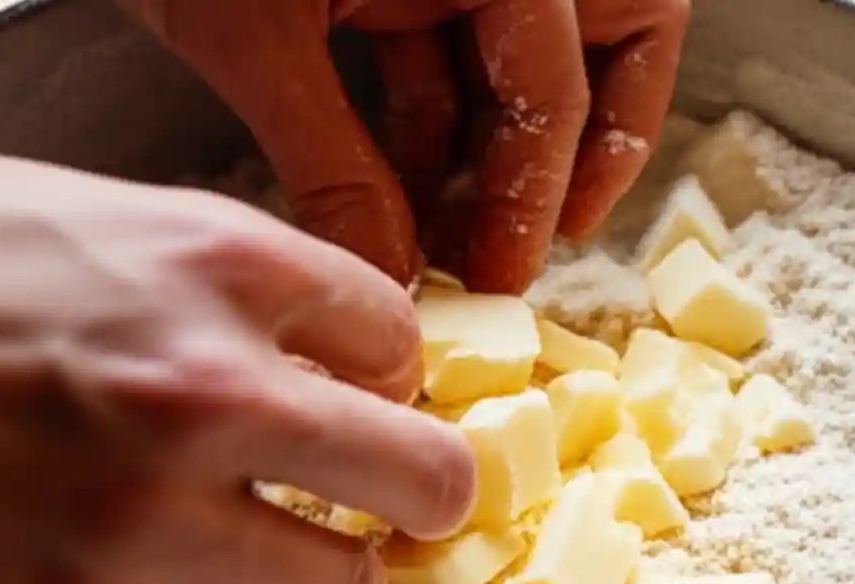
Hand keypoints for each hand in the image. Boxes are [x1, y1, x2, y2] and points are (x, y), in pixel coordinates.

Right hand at [0, 138, 474, 583]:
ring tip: (273, 578)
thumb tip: (282, 339)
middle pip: (422, 474)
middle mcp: (202, 380)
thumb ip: (198, 278)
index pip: (394, 335)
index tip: (361, 400)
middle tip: (378, 507)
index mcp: (212, 258)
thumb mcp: (75, 213)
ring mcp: (139, 508)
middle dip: (414, 496)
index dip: (386, 376)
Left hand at [119, 0, 689, 292]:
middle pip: (597, 55)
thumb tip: (385, 275)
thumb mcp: (257, 36)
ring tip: (430, 244)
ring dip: (476, 156)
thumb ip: (331, 161)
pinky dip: (420, 124)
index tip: (505, 277)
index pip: (558, 86)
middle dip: (554, 162)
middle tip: (505, 256)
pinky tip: (387, 195)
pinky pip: (440, 51)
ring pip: (512, 61)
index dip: (538, 194)